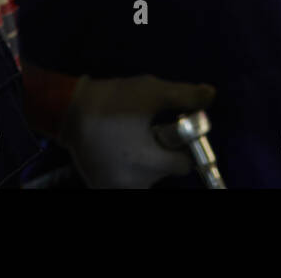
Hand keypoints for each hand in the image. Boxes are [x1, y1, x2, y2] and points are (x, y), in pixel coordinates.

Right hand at [57, 74, 216, 187]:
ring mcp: (115, 188)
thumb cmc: (113, 99)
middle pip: (163, 174)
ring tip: (130, 142)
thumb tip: (211, 95)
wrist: (69, 110)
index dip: (180, 147)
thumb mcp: (151, 91)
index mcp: (148, 162)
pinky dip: (128, 172)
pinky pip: (127, 183)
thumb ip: (184, 96)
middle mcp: (134, 182)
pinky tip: (118, 152)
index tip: (167, 132)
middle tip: (145, 133)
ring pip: (145, 180)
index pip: (183, 165)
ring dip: (144, 165)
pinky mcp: (100, 188)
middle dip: (160, 156)